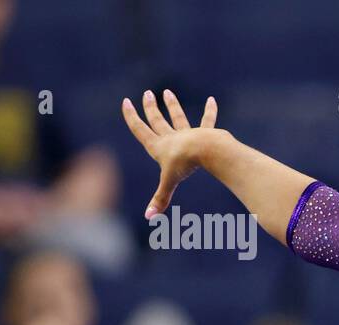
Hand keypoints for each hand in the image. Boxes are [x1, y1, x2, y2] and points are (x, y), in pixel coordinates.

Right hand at [121, 89, 218, 218]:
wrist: (206, 150)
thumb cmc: (185, 165)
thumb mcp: (168, 182)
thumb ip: (159, 199)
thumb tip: (148, 217)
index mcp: (158, 147)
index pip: (140, 130)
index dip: (132, 117)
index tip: (125, 102)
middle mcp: (171, 138)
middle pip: (157, 121)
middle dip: (150, 108)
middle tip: (146, 94)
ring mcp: (188, 134)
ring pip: (178, 117)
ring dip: (172, 105)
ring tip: (167, 92)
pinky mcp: (205, 133)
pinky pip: (207, 120)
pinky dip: (210, 111)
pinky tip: (213, 100)